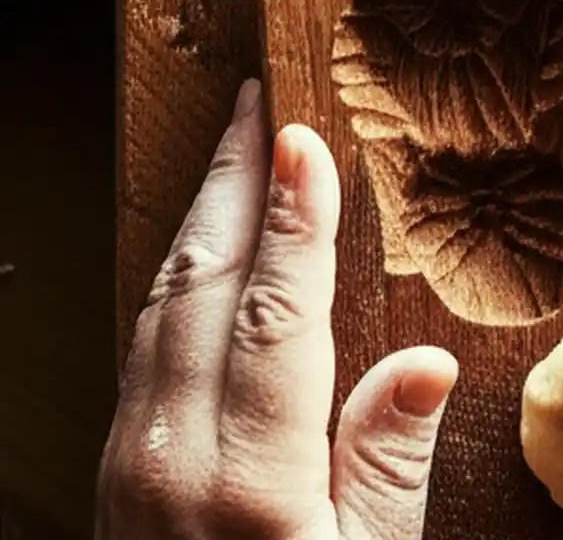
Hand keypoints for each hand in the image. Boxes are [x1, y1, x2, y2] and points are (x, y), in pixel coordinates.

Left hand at [96, 79, 458, 539]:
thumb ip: (388, 465)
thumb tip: (423, 365)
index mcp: (249, 477)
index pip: (273, 311)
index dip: (293, 220)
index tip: (303, 141)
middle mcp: (172, 451)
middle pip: (201, 282)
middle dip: (229, 182)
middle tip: (254, 106)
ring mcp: (131, 453)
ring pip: (162, 299)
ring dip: (200, 216)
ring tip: (231, 154)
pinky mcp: (118, 460)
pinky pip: (145, 336)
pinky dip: (178, 273)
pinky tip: (204, 251)